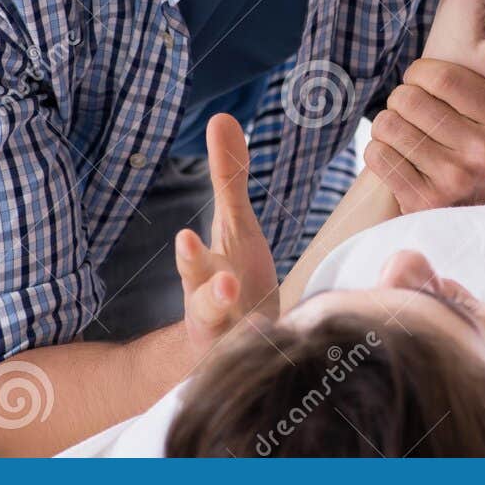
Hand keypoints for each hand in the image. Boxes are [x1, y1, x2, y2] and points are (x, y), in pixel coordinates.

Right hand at [174, 113, 278, 354]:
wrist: (229, 355)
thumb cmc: (235, 280)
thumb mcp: (232, 228)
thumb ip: (227, 179)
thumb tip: (220, 114)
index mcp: (208, 278)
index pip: (196, 265)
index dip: (190, 255)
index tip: (186, 237)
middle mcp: (216, 316)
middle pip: (206, 309)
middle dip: (213, 296)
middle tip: (228, 284)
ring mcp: (239, 348)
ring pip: (239, 344)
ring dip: (251, 334)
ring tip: (263, 326)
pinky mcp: (267, 370)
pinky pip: (277, 366)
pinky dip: (284, 359)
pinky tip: (298, 353)